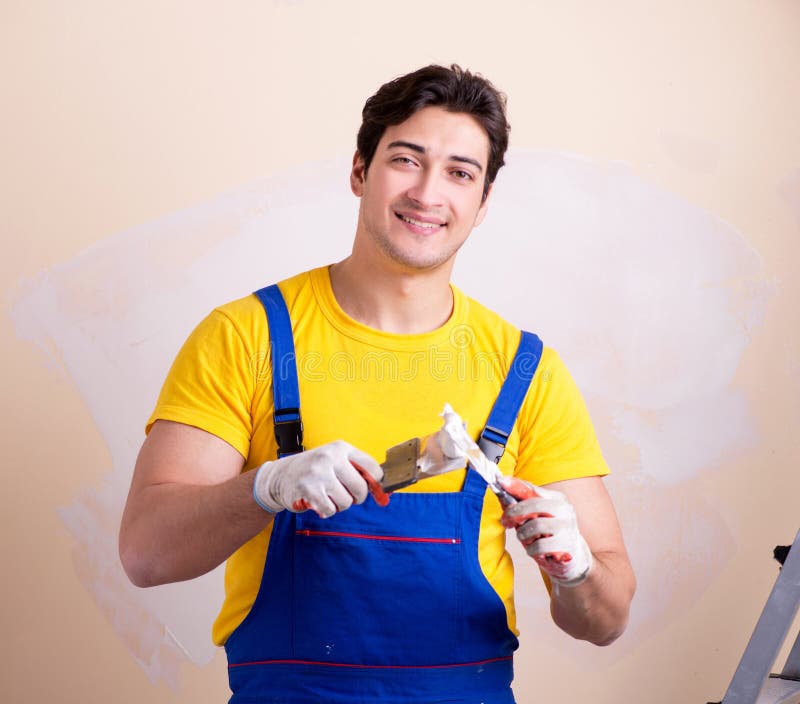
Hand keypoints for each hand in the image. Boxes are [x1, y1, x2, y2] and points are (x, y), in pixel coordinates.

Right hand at [253, 441, 384, 517]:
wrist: (279, 476)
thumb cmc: (314, 470)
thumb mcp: (335, 462)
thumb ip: (358, 473)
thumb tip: (385, 494)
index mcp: (341, 448)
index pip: (372, 467)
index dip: (376, 484)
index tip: (372, 490)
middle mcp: (331, 457)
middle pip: (360, 488)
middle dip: (356, 497)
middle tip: (346, 495)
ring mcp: (319, 473)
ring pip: (346, 501)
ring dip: (340, 505)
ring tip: (328, 496)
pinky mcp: (308, 489)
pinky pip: (330, 510)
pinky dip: (327, 510)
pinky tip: (319, 502)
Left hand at [500, 477, 592, 585]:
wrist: (573, 556)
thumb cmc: (548, 533)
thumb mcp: (535, 517)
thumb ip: (521, 506)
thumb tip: (502, 496)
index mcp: (556, 498)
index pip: (532, 489)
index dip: (515, 486)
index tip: (500, 481)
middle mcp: (564, 509)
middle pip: (534, 505)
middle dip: (514, 513)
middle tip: (505, 521)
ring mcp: (567, 526)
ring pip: (536, 525)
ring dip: (523, 534)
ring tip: (525, 538)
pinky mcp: (567, 544)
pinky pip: (540, 545)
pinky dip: (531, 549)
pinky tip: (534, 550)